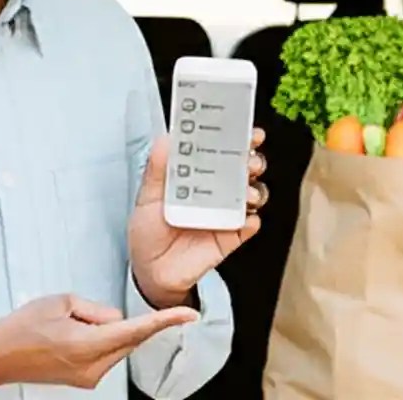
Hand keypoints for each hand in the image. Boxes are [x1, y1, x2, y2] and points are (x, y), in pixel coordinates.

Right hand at [0, 293, 197, 388]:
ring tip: (69, 328)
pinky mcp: (85, 381)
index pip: (136, 330)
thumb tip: (116, 319)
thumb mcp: (63, 302)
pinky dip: (98, 342)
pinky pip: (105, 355)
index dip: (166, 321)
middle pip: (128, 338)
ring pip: (117, 346)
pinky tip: (70, 338)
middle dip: (115, 321)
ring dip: (105, 332)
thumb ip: (98, 309)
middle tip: (80, 315)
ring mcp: (89, 378)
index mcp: (87, 345)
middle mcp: (93, 367)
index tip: (188, 316)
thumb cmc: (23, 327)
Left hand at [128, 128, 268, 307]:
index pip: (222, 150)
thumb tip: (165, 140)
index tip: (247, 131)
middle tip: (249, 162)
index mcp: (198, 175)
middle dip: (253, 161)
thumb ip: (157, 169)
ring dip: (255, 190)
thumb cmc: (149, 230)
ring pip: (253, 194)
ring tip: (245, 193)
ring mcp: (225, 213)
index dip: (238, 138)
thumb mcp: (147, 196)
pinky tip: (245, 220)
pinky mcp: (231, 237)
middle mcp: (216, 191)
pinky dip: (251, 221)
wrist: (150, 270)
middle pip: (244, 169)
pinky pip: (249, 226)